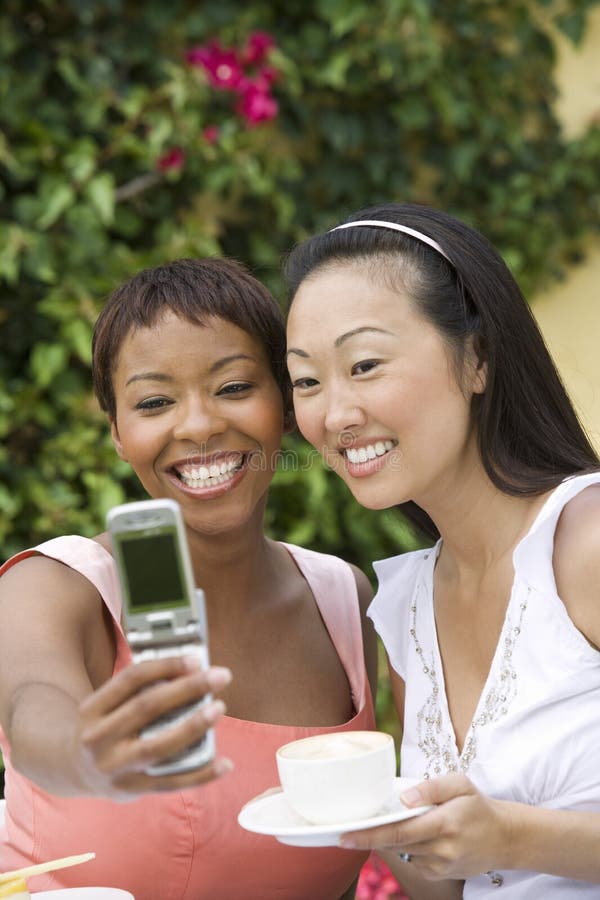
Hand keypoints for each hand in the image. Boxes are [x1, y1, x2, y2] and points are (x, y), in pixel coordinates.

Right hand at [75, 656, 232, 799]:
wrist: (73, 770)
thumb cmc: (105, 727)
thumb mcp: (106, 705)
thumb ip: (138, 691)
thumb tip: (191, 672)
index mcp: (93, 709)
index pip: (131, 679)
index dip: (165, 666)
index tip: (196, 659)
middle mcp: (99, 738)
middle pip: (147, 707)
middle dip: (188, 688)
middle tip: (220, 676)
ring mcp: (114, 768)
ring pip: (158, 746)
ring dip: (193, 725)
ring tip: (219, 708)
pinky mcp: (131, 790)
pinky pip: (171, 783)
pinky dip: (201, 774)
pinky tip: (225, 763)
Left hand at [340, 773, 511, 879]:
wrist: (505, 838)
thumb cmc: (478, 806)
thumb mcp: (460, 784)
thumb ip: (431, 787)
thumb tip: (405, 798)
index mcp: (444, 823)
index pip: (399, 832)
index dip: (369, 835)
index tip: (344, 837)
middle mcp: (441, 850)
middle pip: (395, 844)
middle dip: (372, 835)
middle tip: (350, 827)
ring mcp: (440, 866)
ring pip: (402, 853)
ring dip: (390, 839)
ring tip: (392, 822)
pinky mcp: (440, 875)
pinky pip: (413, 861)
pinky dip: (407, 848)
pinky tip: (417, 834)